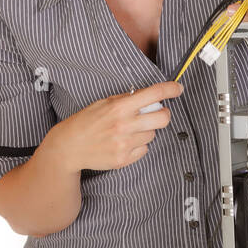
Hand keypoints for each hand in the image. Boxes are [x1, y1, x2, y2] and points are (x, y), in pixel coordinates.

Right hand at [45, 80, 183, 171]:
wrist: (69, 147)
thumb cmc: (86, 122)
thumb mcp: (103, 103)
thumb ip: (126, 100)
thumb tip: (150, 97)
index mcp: (119, 107)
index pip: (154, 94)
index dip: (170, 89)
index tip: (178, 88)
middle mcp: (124, 125)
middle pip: (163, 118)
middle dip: (164, 114)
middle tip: (157, 114)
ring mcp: (125, 143)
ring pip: (153, 134)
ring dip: (146, 131)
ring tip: (128, 131)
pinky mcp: (124, 159)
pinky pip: (144, 149)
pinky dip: (138, 146)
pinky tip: (123, 143)